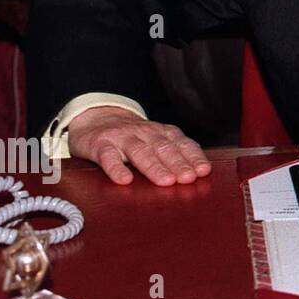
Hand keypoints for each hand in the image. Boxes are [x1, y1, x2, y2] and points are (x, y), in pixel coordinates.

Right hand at [67, 106, 211, 185]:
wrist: (95, 117)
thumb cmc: (132, 136)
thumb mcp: (155, 139)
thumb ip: (174, 151)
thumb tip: (199, 172)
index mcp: (161, 132)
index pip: (181, 143)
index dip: (193, 156)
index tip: (203, 171)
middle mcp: (144, 132)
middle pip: (163, 148)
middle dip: (177, 163)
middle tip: (187, 178)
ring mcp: (122, 137)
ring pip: (139, 151)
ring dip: (154, 167)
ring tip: (165, 181)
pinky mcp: (100, 144)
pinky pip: (108, 156)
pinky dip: (116, 168)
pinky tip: (124, 180)